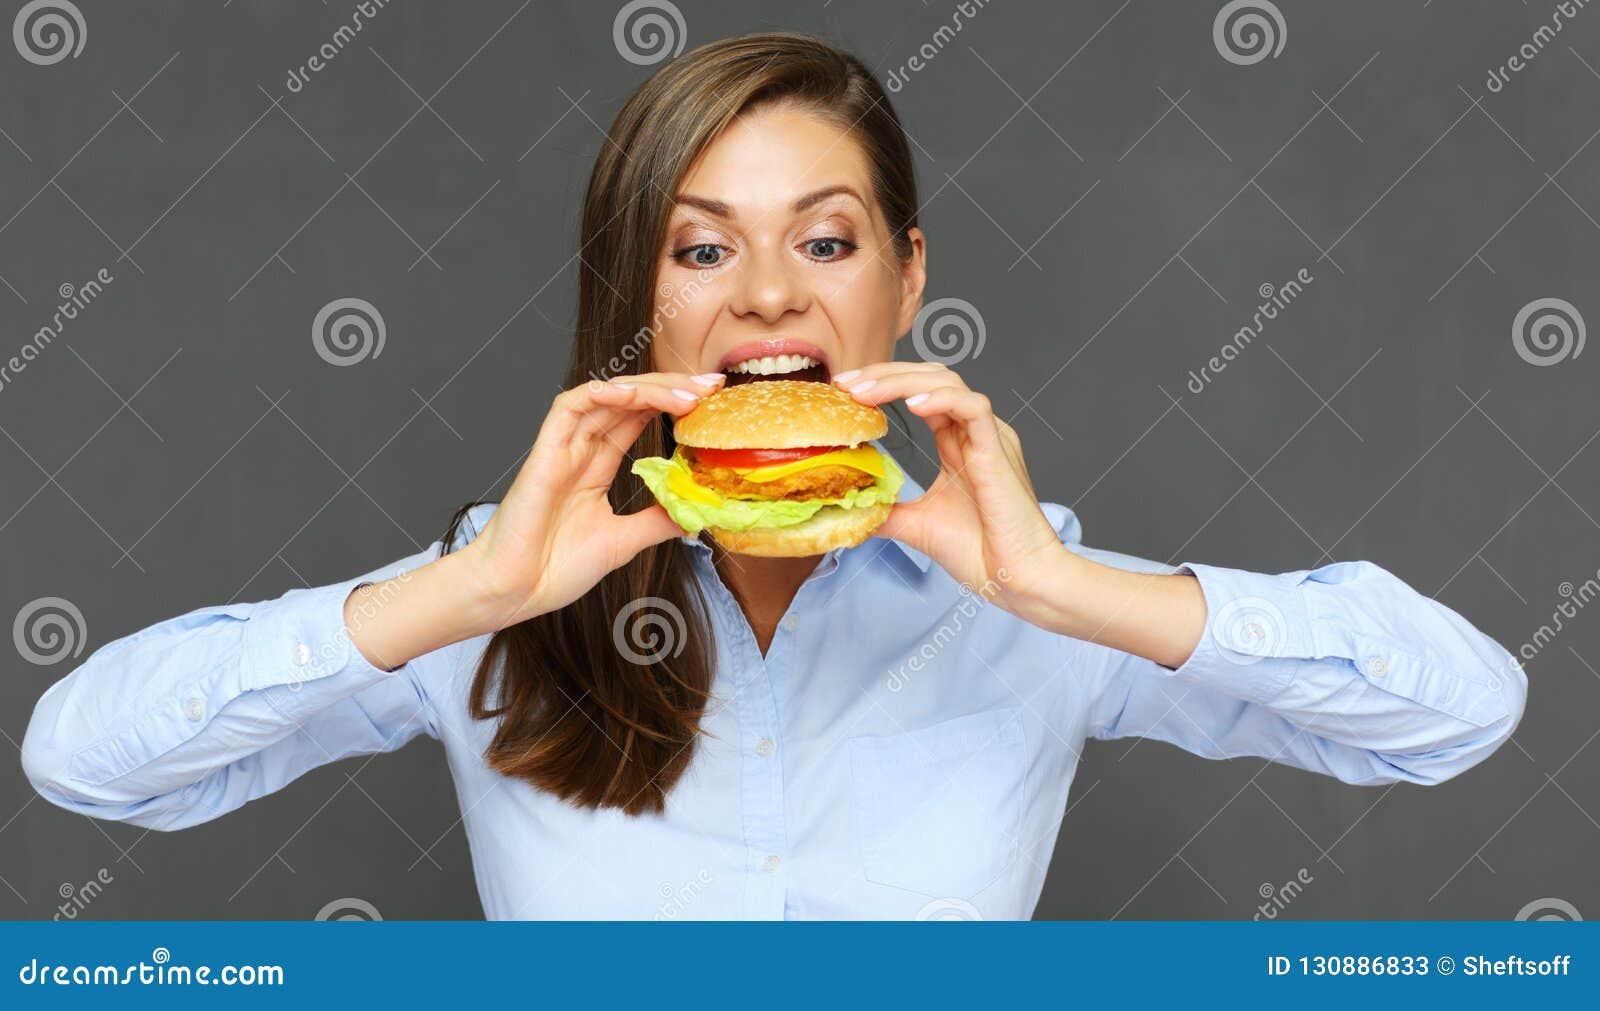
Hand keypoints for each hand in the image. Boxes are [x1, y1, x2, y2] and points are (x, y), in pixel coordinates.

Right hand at [459, 371, 722, 630]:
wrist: (514, 593)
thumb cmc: (553, 569)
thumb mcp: (622, 542)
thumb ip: (656, 522)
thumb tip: (696, 513)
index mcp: (595, 466)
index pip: (638, 419)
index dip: (672, 404)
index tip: (711, 403)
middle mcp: (579, 450)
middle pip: (629, 401)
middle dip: (671, 388)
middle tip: (711, 386)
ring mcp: (562, 448)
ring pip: (606, 397)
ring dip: (648, 388)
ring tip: (688, 393)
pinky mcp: (544, 452)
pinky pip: (571, 406)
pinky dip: (603, 393)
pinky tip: (636, 394)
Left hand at [832, 363, 1072, 623]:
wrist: (1017, 579)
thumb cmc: (982, 553)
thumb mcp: (918, 525)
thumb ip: (887, 511)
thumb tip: (851, 507)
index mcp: (960, 443)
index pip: (920, 393)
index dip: (882, 385)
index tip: (844, 391)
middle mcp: (975, 432)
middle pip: (931, 378)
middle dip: (884, 374)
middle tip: (845, 383)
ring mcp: (990, 437)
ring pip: (948, 383)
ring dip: (902, 382)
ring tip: (864, 392)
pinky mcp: (998, 450)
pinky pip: (972, 407)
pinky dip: (940, 399)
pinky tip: (911, 406)